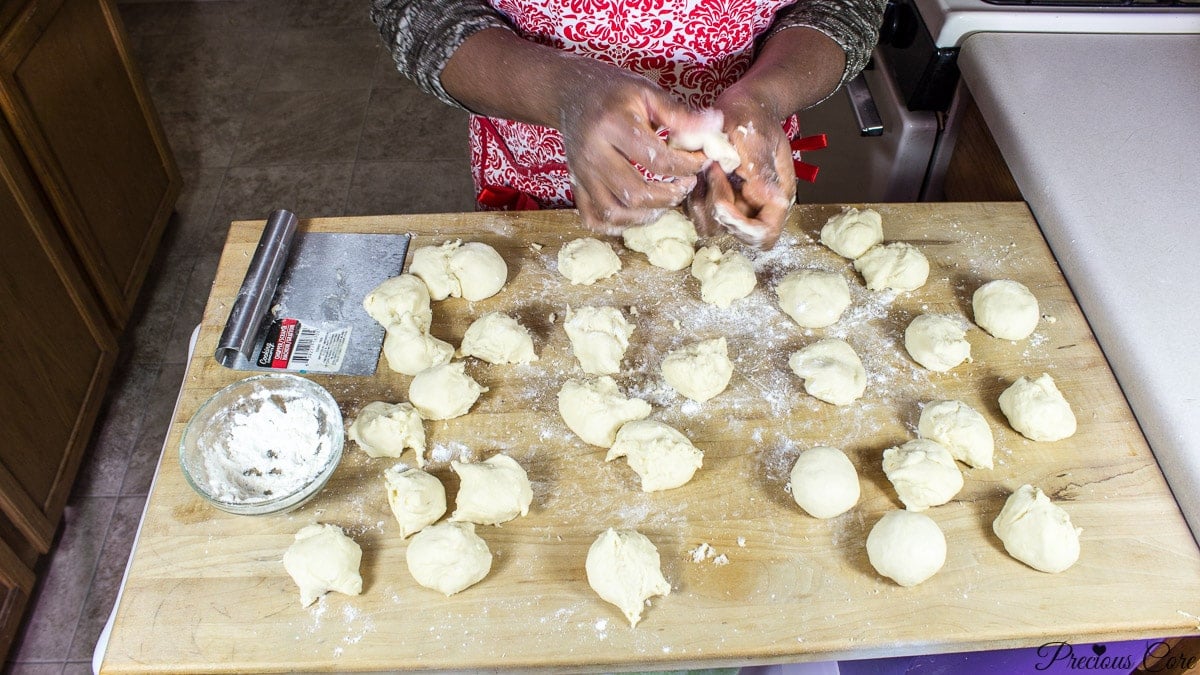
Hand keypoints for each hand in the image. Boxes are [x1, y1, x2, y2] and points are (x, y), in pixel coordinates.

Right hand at [557, 57, 719, 234]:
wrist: (571, 92)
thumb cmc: (614, 91)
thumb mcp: (648, 92)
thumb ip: (680, 114)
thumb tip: (716, 126)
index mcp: (612, 125)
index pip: (657, 160)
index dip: (687, 166)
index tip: (701, 161)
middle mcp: (593, 153)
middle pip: (635, 193)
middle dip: (670, 196)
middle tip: (686, 185)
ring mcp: (581, 173)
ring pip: (615, 212)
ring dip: (647, 214)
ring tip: (666, 200)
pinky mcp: (575, 184)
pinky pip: (594, 218)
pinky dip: (618, 223)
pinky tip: (638, 211)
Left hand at [686, 87, 794, 248]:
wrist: (741, 104)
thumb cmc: (753, 116)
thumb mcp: (756, 139)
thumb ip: (762, 172)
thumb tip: (776, 201)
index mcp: (775, 195)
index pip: (765, 235)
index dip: (742, 228)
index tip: (722, 204)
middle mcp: (756, 204)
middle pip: (736, 234)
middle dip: (719, 209)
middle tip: (714, 172)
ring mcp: (735, 202)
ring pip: (712, 226)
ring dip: (702, 202)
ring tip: (707, 167)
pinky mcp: (715, 196)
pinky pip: (697, 211)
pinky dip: (692, 195)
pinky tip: (698, 170)